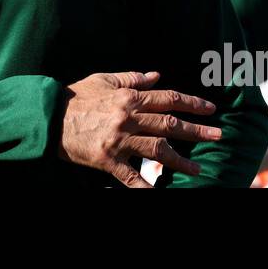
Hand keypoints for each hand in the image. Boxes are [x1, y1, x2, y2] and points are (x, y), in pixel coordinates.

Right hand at [58, 70, 220, 187]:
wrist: (48, 117)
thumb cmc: (75, 97)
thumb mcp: (103, 80)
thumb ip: (132, 78)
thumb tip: (156, 75)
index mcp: (128, 97)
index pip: (168, 98)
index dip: (191, 103)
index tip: (210, 109)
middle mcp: (128, 117)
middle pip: (169, 124)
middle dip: (196, 130)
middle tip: (218, 135)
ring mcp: (119, 140)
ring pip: (157, 150)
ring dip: (180, 160)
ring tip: (199, 168)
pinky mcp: (107, 159)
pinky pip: (131, 176)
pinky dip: (145, 187)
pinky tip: (159, 193)